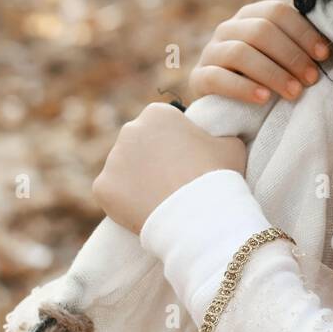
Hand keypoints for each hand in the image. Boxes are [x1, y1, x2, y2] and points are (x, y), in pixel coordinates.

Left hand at [92, 103, 246, 234]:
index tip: (185, 161)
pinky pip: (111, 193)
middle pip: (138, 144)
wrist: (199, 218)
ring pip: (123, 169)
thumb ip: (219, 134)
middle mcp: (130, 129)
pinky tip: (144, 211)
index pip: (160, 124)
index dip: (174, 143)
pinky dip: (123, 202)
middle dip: (151, 159)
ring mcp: (112, 159)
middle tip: (171, 182)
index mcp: (157, 113)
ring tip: (160, 200)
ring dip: (137, 180)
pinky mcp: (101, 187)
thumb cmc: (217, 178)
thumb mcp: (231, 145)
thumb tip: (219, 135)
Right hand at [187, 0, 330, 106]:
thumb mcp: (278, 56)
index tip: (323, 55)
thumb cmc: (262, 76)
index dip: (303, 32)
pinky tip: (264, 99)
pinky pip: (218, 78)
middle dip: (291, 56)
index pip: (276, 12)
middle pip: (261, 31)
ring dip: (273, 73)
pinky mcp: (198, 78)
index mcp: (250, 16)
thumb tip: (329, 48)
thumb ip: (296, 45)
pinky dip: (244, 88)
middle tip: (311, 79)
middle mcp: (228, 28)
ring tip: (294, 93)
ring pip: (240, 52)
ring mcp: (210, 52)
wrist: (224, 103)